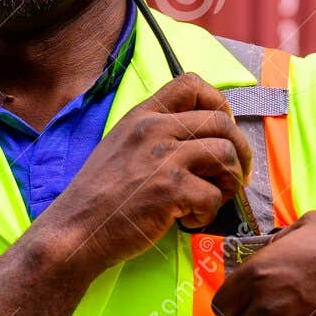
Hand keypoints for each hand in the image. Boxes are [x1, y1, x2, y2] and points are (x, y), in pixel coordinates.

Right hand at [30, 73, 252, 278]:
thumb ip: (154, 136)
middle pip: (221, 121)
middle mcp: (153, 130)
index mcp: (142, 116)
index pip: (191, 84)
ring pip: (225, 155)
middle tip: (233, 174)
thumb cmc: (98, 197)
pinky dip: (208, 213)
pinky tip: (189, 221)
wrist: (76, 231)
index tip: (221, 130)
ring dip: (228, 182)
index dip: (218, 103)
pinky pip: (213, 195)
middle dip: (239, 150)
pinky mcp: (170, 190)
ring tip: (211, 200)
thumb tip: (200, 141)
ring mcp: (162, 158)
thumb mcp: (120, 147)